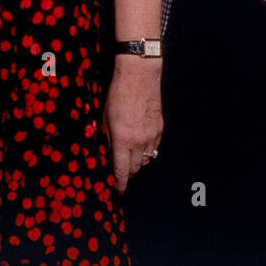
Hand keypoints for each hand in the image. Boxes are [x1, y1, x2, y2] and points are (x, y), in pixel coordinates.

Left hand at [103, 58, 162, 193]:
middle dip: (129, 172)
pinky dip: (148, 150)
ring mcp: (151, 135)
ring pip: (147, 158)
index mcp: (122, 138)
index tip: (119, 189)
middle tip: (123, 171)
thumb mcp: (105, 116)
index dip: (121, 182)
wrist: (139, 76)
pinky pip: (154, 147)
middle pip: (136, 167)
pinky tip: (141, 145)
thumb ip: (108, 135)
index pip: (122, 169)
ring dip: (139, 162)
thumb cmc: (118, 93)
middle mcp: (138, 140)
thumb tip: (109, 150)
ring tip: (131, 158)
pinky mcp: (159, 128)